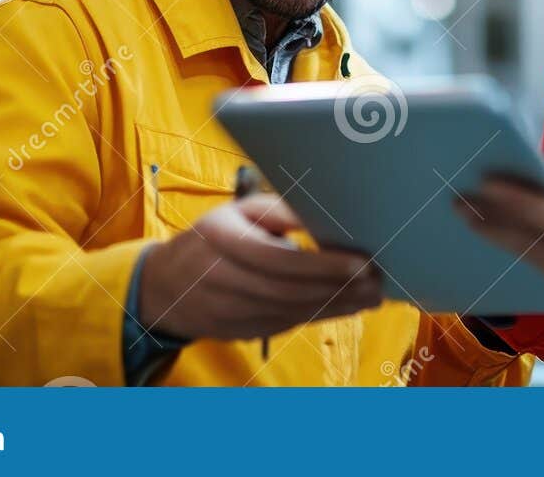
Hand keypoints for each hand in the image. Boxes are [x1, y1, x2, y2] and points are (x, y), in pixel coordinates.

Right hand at [137, 193, 381, 339]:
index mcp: (221, 240)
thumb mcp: (238, 211)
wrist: (166, 286)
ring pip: (292, 313)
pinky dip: (322, 316)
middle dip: (339, 288)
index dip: (322, 265)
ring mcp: (228, 312)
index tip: (362, 263)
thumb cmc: (214, 237)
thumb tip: (322, 215)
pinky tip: (348, 307)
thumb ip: (279, 212)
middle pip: (290, 292)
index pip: (278, 259)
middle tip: (377, 281)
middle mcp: (221, 280)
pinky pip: (287, 324)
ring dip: (338, 307)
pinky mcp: (240, 331)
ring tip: (372, 295)